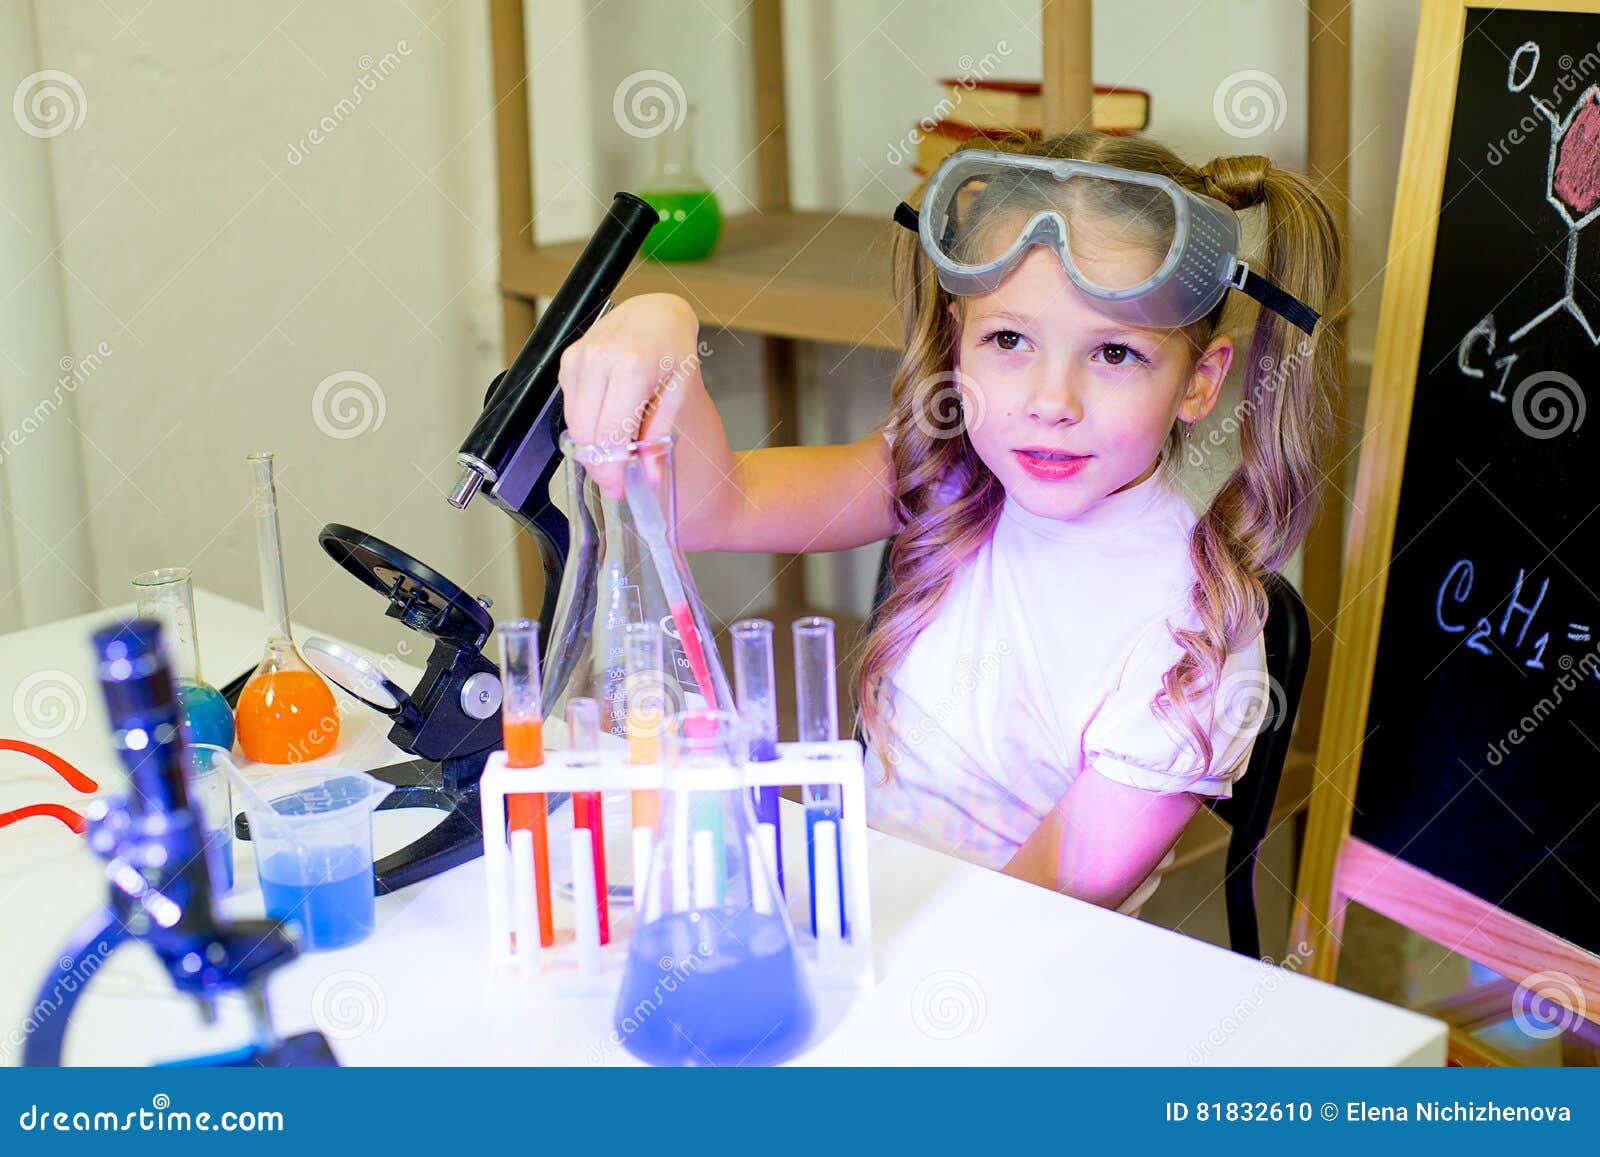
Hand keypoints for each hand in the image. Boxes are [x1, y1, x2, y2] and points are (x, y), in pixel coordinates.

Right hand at [559, 293, 702, 498]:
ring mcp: (579, 358)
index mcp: (632, 366)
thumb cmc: (671, 348)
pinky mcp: (568, 360)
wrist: (653, 313)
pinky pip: (569, 408)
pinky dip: (585, 424)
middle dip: (599, 465)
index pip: (611, 434)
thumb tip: (651, 477)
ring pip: (573, 424)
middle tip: (615, 482)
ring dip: (590, 448)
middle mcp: (600, 360)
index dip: (612, 469)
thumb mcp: (678, 391)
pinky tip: (605, 422)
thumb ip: (659, 436)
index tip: (618, 489)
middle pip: (587, 433)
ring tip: (614, 454)